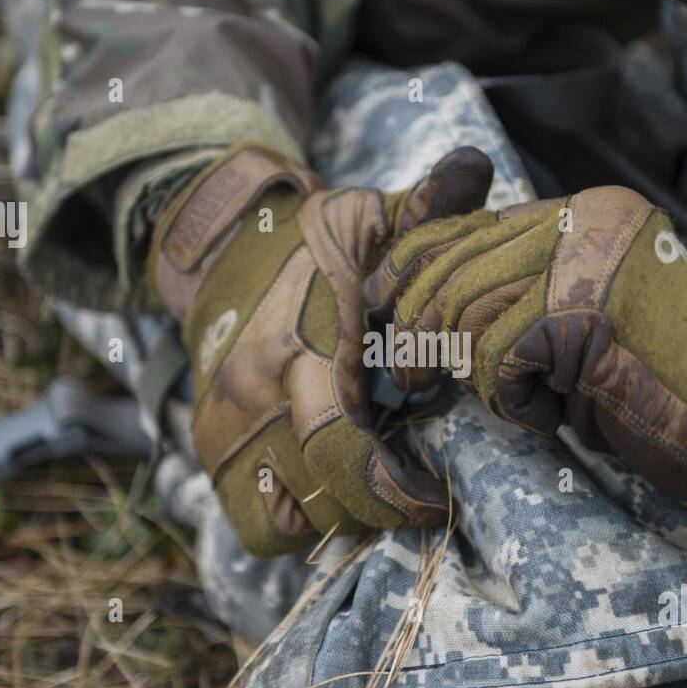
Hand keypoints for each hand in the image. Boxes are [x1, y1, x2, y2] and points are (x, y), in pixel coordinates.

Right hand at [148, 143, 493, 555]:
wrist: (216, 245)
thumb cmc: (311, 239)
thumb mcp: (368, 217)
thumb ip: (427, 205)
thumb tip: (477, 163)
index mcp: (301, 348)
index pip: (343, 451)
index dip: (395, 493)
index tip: (435, 498)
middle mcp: (254, 396)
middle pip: (320, 498)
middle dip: (378, 512)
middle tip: (417, 499)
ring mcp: (226, 426)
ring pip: (286, 519)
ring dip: (338, 519)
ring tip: (373, 492)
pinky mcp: (210, 444)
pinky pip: (252, 520)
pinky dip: (292, 524)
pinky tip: (326, 493)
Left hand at [365, 186, 686, 509]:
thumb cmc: (657, 374)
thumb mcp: (585, 311)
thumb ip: (526, 286)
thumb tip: (430, 297)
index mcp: (585, 213)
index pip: (471, 225)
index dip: (415, 264)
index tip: (381, 297)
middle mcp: (583, 226)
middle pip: (456, 268)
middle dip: (416, 322)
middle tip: (404, 368)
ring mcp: (581, 267)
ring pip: (469, 316)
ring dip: (470, 372)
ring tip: (507, 398)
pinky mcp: (577, 320)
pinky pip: (498, 362)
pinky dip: (513, 401)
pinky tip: (552, 412)